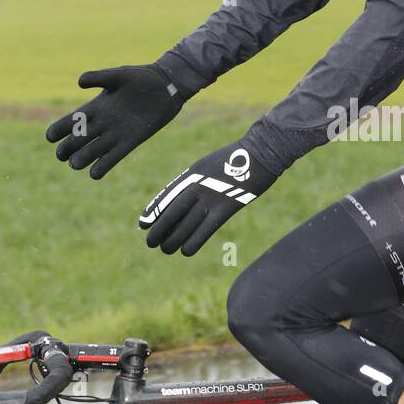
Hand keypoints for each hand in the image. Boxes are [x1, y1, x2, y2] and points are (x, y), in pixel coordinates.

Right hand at [46, 64, 184, 178]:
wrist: (166, 87)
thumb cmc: (141, 78)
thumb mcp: (118, 75)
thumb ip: (99, 77)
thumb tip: (79, 82)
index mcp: (96, 107)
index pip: (72, 121)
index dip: (59, 129)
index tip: (50, 137)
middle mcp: (103, 123)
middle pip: (79, 139)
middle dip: (68, 147)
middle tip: (61, 155)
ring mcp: (116, 133)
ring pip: (95, 150)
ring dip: (84, 158)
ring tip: (75, 165)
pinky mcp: (131, 141)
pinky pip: (114, 157)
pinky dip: (104, 165)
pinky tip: (94, 174)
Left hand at [139, 143, 276, 255]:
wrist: (261, 153)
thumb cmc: (237, 159)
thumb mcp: (210, 165)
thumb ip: (197, 181)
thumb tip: (186, 199)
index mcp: (192, 173)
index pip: (167, 195)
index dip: (154, 211)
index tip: (142, 224)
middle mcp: (198, 186)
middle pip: (173, 212)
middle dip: (159, 229)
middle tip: (150, 243)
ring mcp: (212, 197)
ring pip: (186, 224)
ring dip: (173, 239)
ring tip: (165, 249)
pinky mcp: (226, 208)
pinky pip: (205, 229)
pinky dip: (193, 242)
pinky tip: (186, 251)